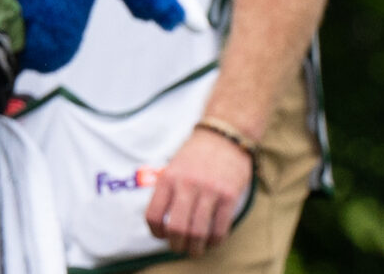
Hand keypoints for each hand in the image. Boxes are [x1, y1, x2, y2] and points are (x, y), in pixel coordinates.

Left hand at [146, 126, 252, 256]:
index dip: (156, 232)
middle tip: (180, 246)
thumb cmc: (198, 153)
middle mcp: (187, 184)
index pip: (154, 215)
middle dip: (177, 244)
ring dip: (195, 247)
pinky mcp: (229, 194)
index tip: (162, 236)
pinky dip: (215, 240)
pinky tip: (214, 239)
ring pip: (197, 232)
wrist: (227, 133)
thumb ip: (167, 191)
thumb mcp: (174, 166)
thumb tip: (163, 223)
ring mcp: (209, 190)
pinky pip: (220, 227)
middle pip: (176, 228)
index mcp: (169, 179)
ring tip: (196, 249)